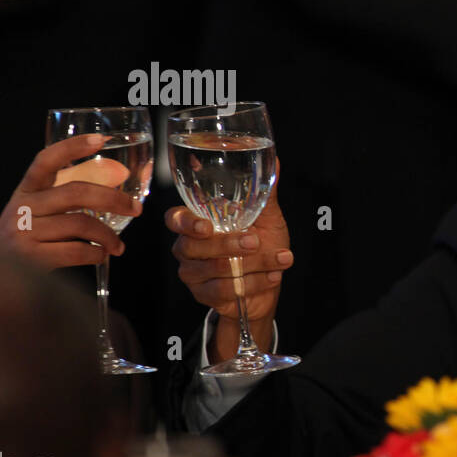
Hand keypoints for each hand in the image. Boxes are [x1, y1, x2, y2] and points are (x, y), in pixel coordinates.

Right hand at [0, 134, 140, 268]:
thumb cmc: (30, 236)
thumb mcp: (42, 208)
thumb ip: (75, 190)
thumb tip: (120, 174)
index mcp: (27, 189)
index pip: (46, 160)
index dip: (72, 147)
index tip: (100, 139)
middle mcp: (22, 206)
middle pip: (76, 192)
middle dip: (114, 199)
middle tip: (136, 209)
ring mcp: (23, 231)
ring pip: (81, 224)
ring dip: (109, 236)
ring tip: (117, 245)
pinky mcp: (30, 258)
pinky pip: (77, 251)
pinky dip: (97, 255)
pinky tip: (100, 255)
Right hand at [167, 166, 292, 363]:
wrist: (269, 284)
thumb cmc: (263, 244)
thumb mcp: (266, 217)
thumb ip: (264, 192)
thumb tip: (274, 161)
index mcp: (196, 223)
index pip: (175, 219)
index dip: (186, 223)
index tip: (207, 226)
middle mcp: (188, 248)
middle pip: (194, 246)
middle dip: (228, 244)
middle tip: (255, 241)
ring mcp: (194, 273)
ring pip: (214, 269)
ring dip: (253, 264)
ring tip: (281, 259)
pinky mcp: (205, 295)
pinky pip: (224, 291)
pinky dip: (255, 282)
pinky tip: (274, 275)